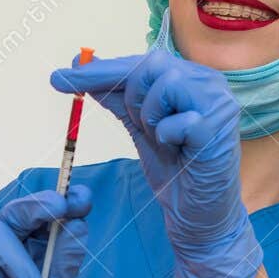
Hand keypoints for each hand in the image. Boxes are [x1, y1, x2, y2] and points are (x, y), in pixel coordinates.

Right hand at [0, 185, 91, 277]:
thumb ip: (64, 267)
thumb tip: (79, 222)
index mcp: (31, 259)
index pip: (43, 221)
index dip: (62, 203)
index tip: (83, 197)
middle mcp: (1, 258)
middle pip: (13, 213)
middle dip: (37, 206)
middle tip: (59, 206)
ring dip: (17, 259)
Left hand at [50, 50, 260, 277]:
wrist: (198, 215)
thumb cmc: (175, 169)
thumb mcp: (138, 127)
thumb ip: (115, 95)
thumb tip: (78, 65)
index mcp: (192, 78)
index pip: (140, 61)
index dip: (100, 70)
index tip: (60, 78)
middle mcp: (210, 84)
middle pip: (152, 65)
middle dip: (132, 98)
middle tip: (142, 127)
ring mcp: (218, 105)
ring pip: (165, 85)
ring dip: (150, 119)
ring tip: (165, 141)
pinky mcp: (218, 131)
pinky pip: (177, 121)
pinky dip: (166, 136)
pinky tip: (178, 151)